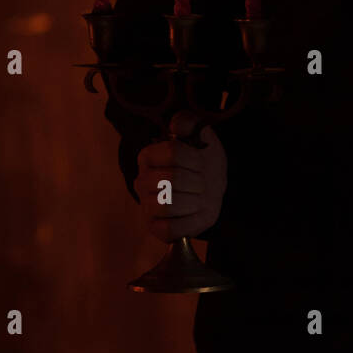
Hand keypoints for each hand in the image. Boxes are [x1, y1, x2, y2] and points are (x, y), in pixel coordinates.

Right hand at [133, 110, 226, 241]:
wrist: (210, 186)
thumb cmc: (203, 161)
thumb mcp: (201, 136)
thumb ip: (188, 122)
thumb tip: (176, 126)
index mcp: (148, 156)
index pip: (173, 152)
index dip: (195, 158)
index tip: (201, 161)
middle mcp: (142, 182)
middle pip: (172, 180)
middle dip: (197, 181)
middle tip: (203, 182)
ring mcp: (147, 206)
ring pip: (167, 205)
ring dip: (194, 201)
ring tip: (199, 197)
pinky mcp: (155, 228)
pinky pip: (168, 230)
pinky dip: (187, 223)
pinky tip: (194, 213)